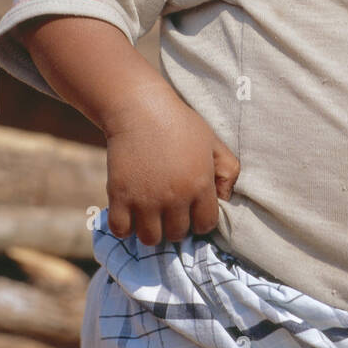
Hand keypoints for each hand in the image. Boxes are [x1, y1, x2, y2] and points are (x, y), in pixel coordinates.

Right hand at [104, 94, 240, 244]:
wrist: (141, 109)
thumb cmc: (180, 124)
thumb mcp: (213, 142)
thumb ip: (227, 171)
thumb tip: (225, 200)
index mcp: (200, 184)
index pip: (206, 225)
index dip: (201, 221)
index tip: (193, 212)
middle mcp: (175, 197)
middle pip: (178, 234)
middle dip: (177, 226)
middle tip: (171, 212)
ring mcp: (146, 199)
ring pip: (151, 238)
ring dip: (152, 231)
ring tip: (151, 216)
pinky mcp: (120, 197)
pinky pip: (122, 231)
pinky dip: (125, 227)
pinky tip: (130, 213)